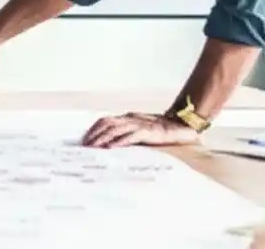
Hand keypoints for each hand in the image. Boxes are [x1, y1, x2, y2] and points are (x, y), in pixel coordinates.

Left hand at [81, 112, 198, 148]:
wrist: (180, 126)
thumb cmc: (160, 129)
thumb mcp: (139, 127)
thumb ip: (127, 131)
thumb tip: (112, 141)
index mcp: (128, 117)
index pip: (105, 120)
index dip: (94, 129)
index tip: (85, 139)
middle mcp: (131, 119)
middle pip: (107, 123)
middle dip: (94, 134)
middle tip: (84, 145)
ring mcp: (138, 124)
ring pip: (115, 129)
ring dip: (103, 138)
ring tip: (94, 147)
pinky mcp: (147, 132)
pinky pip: (131, 136)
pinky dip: (120, 141)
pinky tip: (111, 148)